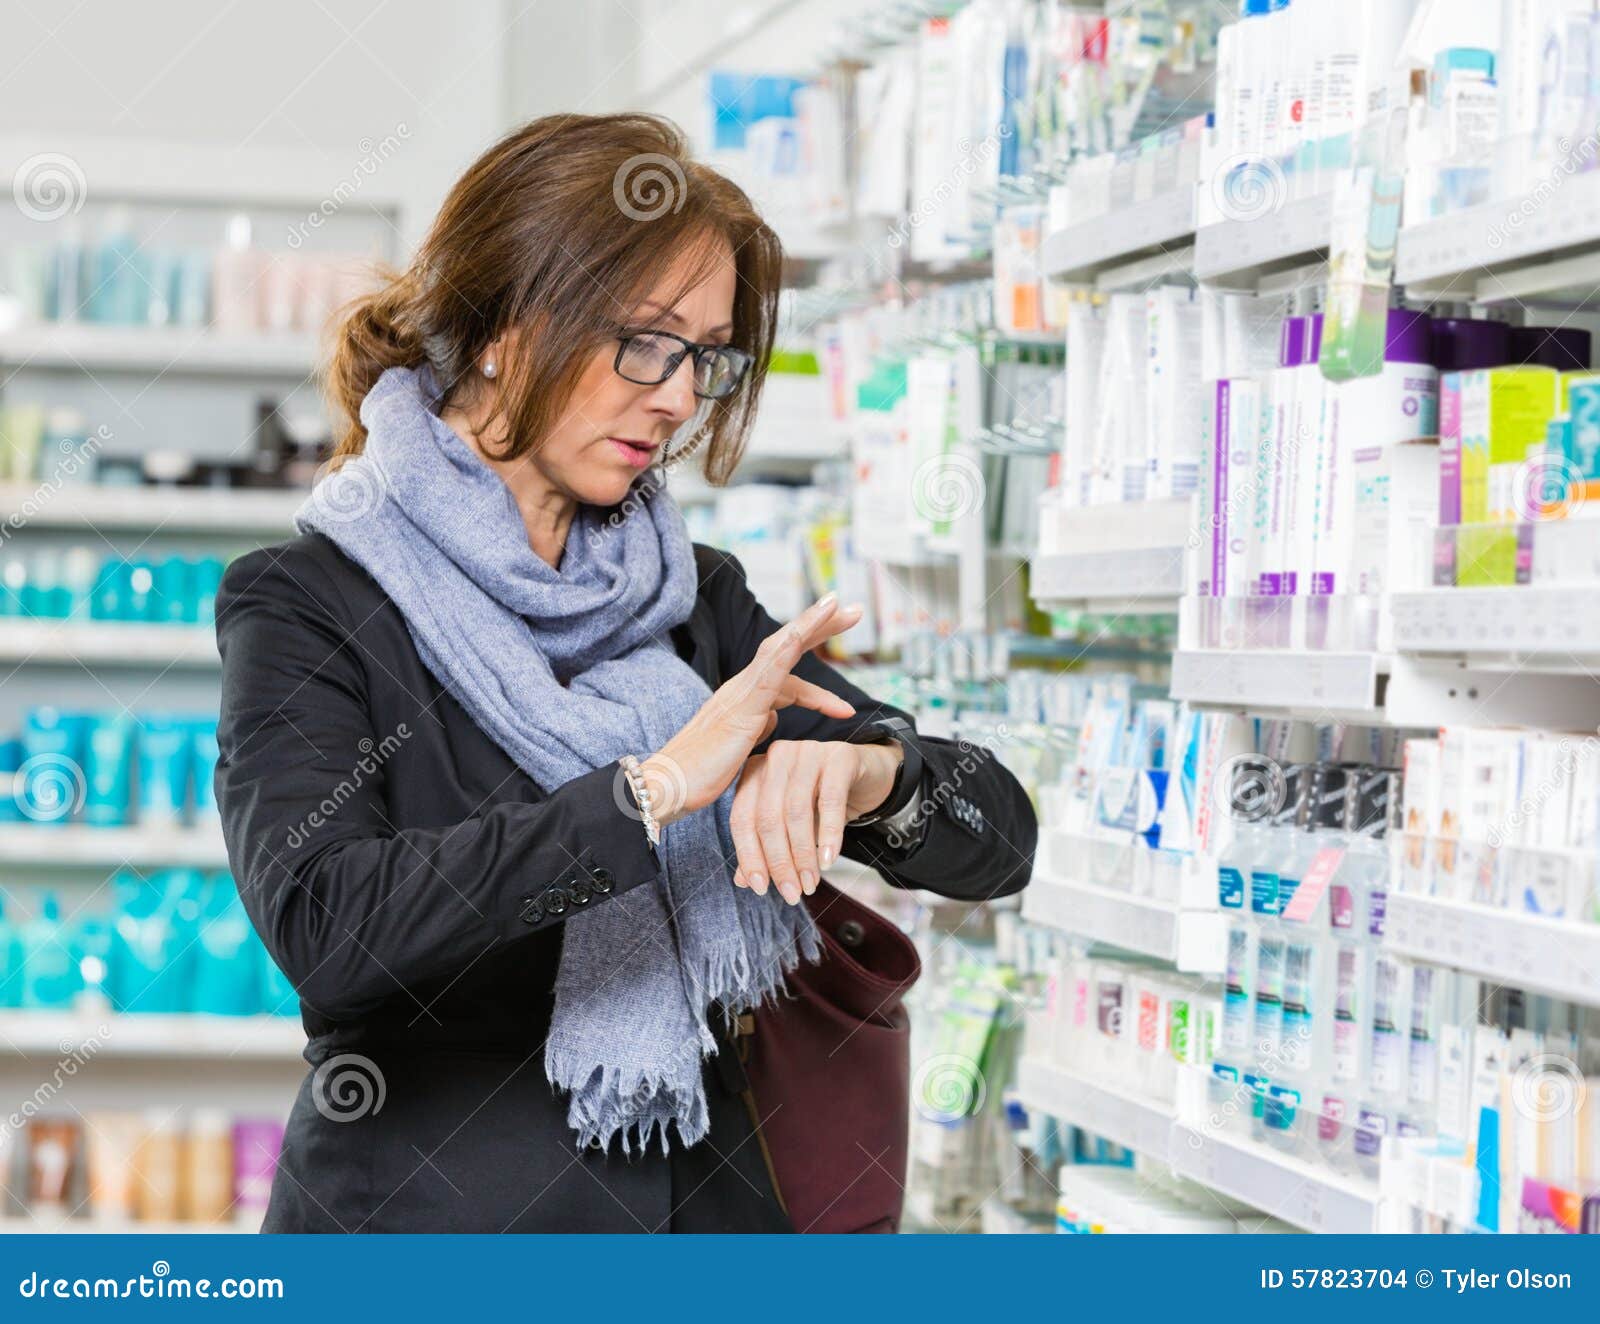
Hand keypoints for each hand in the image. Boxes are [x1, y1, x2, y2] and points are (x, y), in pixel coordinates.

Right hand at [637, 593, 862, 827]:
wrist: (666, 788)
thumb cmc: (699, 774)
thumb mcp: (740, 747)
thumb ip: (757, 727)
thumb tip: (773, 720)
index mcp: (744, 695)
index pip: (786, 663)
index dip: (813, 650)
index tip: (841, 634)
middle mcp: (741, 686)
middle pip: (786, 645)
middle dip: (820, 625)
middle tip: (853, 609)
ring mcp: (740, 693)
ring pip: (779, 648)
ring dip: (810, 625)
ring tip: (839, 608)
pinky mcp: (740, 708)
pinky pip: (768, 671)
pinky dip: (787, 648)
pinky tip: (803, 633)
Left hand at [728, 738, 903, 904]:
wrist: (866, 774)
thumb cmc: (821, 800)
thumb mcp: (791, 825)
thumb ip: (765, 848)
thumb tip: (744, 880)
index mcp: (755, 771)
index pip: (743, 818)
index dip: (749, 856)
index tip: (759, 888)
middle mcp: (777, 757)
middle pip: (768, 817)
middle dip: (779, 862)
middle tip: (792, 893)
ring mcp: (807, 752)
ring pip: (796, 812)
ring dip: (803, 854)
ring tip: (810, 883)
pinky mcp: (839, 756)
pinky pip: (830, 800)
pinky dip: (829, 835)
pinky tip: (829, 860)